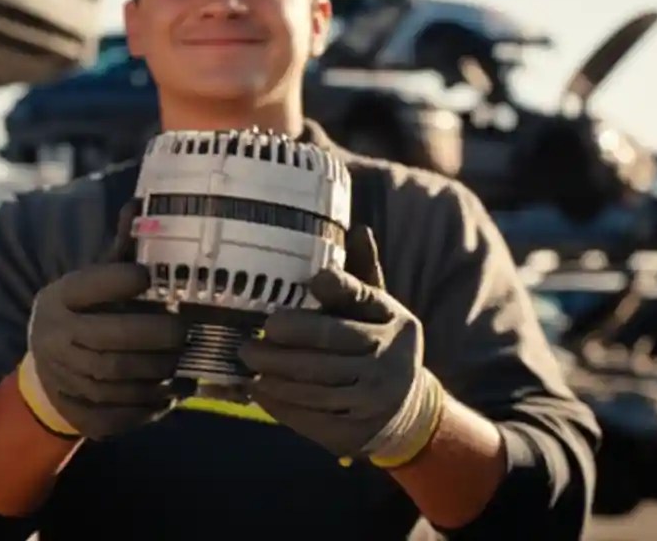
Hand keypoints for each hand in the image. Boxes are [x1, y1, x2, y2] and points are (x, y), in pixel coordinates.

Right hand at [17, 201, 186, 439]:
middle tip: (185, 332)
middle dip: (153, 338)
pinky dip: (152, 404)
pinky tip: (176, 391)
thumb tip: (140, 202)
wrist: (49, 370)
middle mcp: (56, 338)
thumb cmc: (87, 313)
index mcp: (59, 299)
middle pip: (108, 342)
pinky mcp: (81, 413)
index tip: (147, 277)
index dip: (117, 281)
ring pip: (116, 380)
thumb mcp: (95, 279)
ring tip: (187, 363)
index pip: (85, 287)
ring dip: (159, 372)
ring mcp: (65, 379)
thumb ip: (120, 250)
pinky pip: (119, 413)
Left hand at [238, 225, 445, 466]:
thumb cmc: (378, 346)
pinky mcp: (358, 427)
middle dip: (285, 341)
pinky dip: (282, 404)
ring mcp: (374, 395)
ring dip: (276, 374)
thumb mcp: (379, 311)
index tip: (311, 282)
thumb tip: (359, 228)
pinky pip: (313, 414)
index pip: (362, 297)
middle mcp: (389, 356)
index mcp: (393, 320)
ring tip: (248, 364)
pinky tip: (259, 391)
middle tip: (251, 338)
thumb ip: (361, 276)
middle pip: (329, 343)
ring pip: (316, 383)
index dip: (337, 287)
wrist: (408, 413)